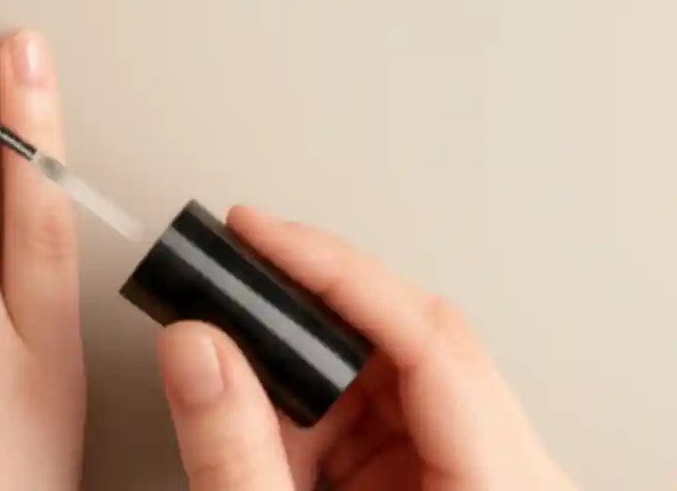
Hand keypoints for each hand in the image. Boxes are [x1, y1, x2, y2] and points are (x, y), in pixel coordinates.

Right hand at [157, 207, 574, 489]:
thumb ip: (236, 452)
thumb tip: (195, 348)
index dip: (335, 269)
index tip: (259, 233)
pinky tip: (266, 427)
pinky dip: (307, 418)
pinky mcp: (436, 488)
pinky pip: (373, 422)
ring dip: (298, 376)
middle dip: (302, 322)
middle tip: (223, 285)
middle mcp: (503, 480)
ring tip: (236, 383)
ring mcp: (473, 482)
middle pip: (410, 348)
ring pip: (385, 380)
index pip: (429, 340)